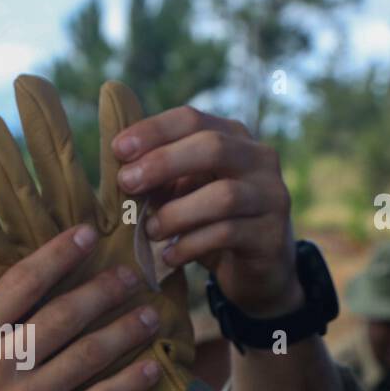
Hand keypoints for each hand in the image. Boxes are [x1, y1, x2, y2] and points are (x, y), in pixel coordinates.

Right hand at [0, 226, 162, 390]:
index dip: (58, 253)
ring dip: (126, 331)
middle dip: (105, 288)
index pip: (21, 282)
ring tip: (150, 315)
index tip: (87, 233)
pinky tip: (151, 368)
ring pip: (89, 354)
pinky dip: (129, 384)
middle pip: (64, 313)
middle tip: (133, 272)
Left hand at [114, 107, 300, 317]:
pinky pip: (227, 234)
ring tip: (149, 231)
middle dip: (163, 163)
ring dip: (176, 213)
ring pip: (223, 196)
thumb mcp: (185, 192)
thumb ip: (160, 177)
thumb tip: (120, 167)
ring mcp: (271, 197)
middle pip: (213, 147)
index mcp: (234, 137)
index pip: (192, 120)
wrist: (257, 269)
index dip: (153, 131)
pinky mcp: (270, 235)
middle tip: (126, 183)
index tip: (118, 150)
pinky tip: (169, 256)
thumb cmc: (211, 222)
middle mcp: (259, 159)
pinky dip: (190, 245)